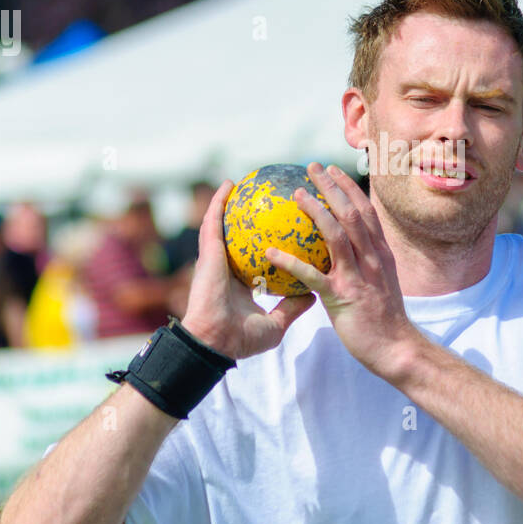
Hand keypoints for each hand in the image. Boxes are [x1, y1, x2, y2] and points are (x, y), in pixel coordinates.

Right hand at [180, 179, 316, 359]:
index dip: (274, 239)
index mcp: (245, 281)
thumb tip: (314, 293)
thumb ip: (293, 307)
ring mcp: (217, 258)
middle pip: (246, 234)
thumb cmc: (242, 339)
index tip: (290, 223)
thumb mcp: (276, 324)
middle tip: (274, 194)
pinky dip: (219, 202)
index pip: (261, 254)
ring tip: (249, 179)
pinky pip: (213, 222)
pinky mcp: (208, 253)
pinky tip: (229, 185)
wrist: (216, 344)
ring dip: (237, 200)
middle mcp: (231, 265)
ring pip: (227, 222)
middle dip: (256, 213)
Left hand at [265, 162, 422, 380]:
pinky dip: (291, 262)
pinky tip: (271, 252)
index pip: (366, 212)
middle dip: (332, 187)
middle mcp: (371, 258)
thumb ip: (368, 265)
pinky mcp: (341, 296)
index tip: (333, 171)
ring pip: (335, 234)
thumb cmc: (385, 319)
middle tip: (312, 167)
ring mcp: (358, 276)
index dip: (349, 188)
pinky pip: (312, 275)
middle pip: (351, 213)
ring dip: (316, 210)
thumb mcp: (383, 283)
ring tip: (296, 193)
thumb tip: (351, 253)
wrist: (396, 348)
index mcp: (380, 254)